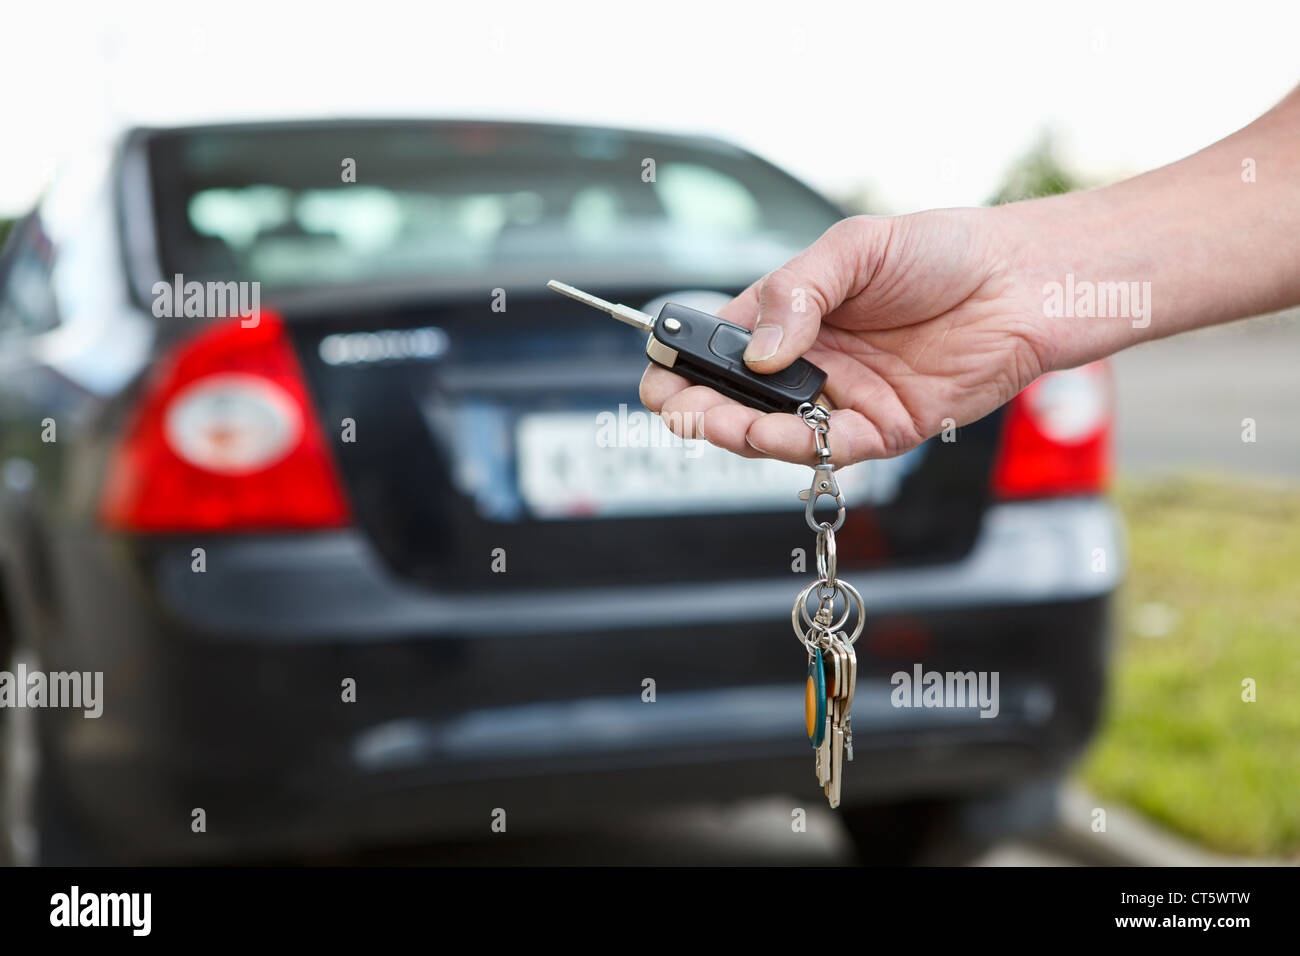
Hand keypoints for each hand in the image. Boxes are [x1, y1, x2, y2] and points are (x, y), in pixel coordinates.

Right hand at [639, 210, 1051, 465]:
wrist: (1022, 281)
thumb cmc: (941, 252)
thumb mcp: (855, 248)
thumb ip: (797, 296)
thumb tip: (755, 356)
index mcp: (787, 318)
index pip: (714, 350)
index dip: (680, 364)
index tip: (664, 370)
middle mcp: (807, 365)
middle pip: (731, 403)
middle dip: (698, 410)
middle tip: (684, 410)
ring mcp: (841, 400)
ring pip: (773, 435)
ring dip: (740, 434)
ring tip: (728, 424)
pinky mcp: (882, 430)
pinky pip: (830, 450)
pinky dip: (798, 448)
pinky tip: (775, 434)